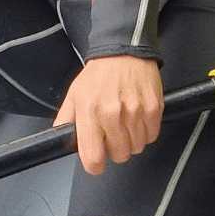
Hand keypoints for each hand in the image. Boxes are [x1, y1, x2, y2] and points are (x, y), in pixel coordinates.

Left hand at [52, 55, 162, 174]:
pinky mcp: (154, 109)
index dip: (94, 165)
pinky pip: (151, 137)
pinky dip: (145, 132)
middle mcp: (112, 113)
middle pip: (119, 156)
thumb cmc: (97, 75)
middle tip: (111, 134)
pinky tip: (137, 117)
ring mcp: (135, 112)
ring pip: (137, 148)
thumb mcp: (74, 94)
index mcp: (89, 111)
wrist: (123, 51)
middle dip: (114, 149)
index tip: (96, 162)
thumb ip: (65, 120)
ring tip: (124, 122)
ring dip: (131, 141)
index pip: (93, 157)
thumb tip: (60, 141)